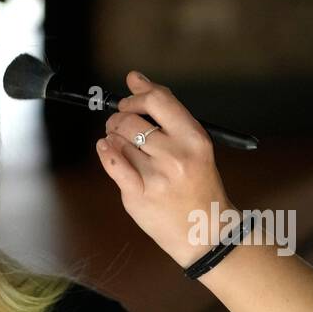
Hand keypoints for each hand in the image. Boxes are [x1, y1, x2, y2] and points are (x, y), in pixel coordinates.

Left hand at [96, 70, 234, 268]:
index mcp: (194, 139)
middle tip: (121, 126)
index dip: (135, 96)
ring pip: (118, 140)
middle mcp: (176, 156)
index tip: (129, 102)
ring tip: (126, 148)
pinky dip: (105, 151)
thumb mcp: (194, 145)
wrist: (207, 233)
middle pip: (130, 119)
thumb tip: (135, 78)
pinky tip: (108, 150)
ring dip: (114, 139)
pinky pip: (110, 162)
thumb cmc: (199, 185)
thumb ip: (166, 111)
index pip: (157, 100)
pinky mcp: (137, 195)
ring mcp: (156, 177)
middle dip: (119, 118)